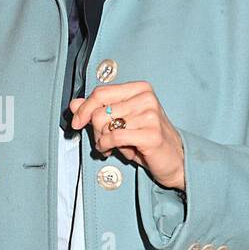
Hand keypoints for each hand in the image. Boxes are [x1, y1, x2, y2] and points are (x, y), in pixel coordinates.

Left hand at [68, 81, 185, 190]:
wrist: (175, 160)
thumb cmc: (146, 139)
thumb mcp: (120, 121)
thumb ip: (97, 110)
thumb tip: (73, 104)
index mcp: (140, 89)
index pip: (101, 92)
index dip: (84, 109)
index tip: (76, 123)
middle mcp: (146, 98)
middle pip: (99, 111)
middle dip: (95, 130)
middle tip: (103, 140)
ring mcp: (150, 115)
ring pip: (104, 125)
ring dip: (101, 140)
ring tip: (111, 146)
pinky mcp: (151, 134)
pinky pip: (114, 137)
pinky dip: (106, 146)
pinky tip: (111, 151)